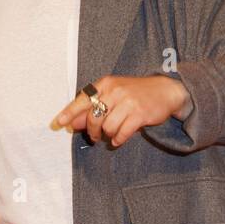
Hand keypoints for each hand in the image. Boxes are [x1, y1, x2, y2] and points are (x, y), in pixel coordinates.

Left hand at [52, 74, 190, 147]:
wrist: (165, 90)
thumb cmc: (134, 93)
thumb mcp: (112, 95)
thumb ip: (92, 108)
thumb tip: (71, 123)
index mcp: (105, 83)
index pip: (82, 99)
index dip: (69, 112)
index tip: (59, 123)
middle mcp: (115, 91)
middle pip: (93, 117)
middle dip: (92, 131)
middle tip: (94, 136)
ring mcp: (128, 102)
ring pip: (107, 126)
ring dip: (107, 134)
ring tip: (112, 133)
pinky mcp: (140, 114)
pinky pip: (122, 133)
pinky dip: (118, 139)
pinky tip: (119, 139)